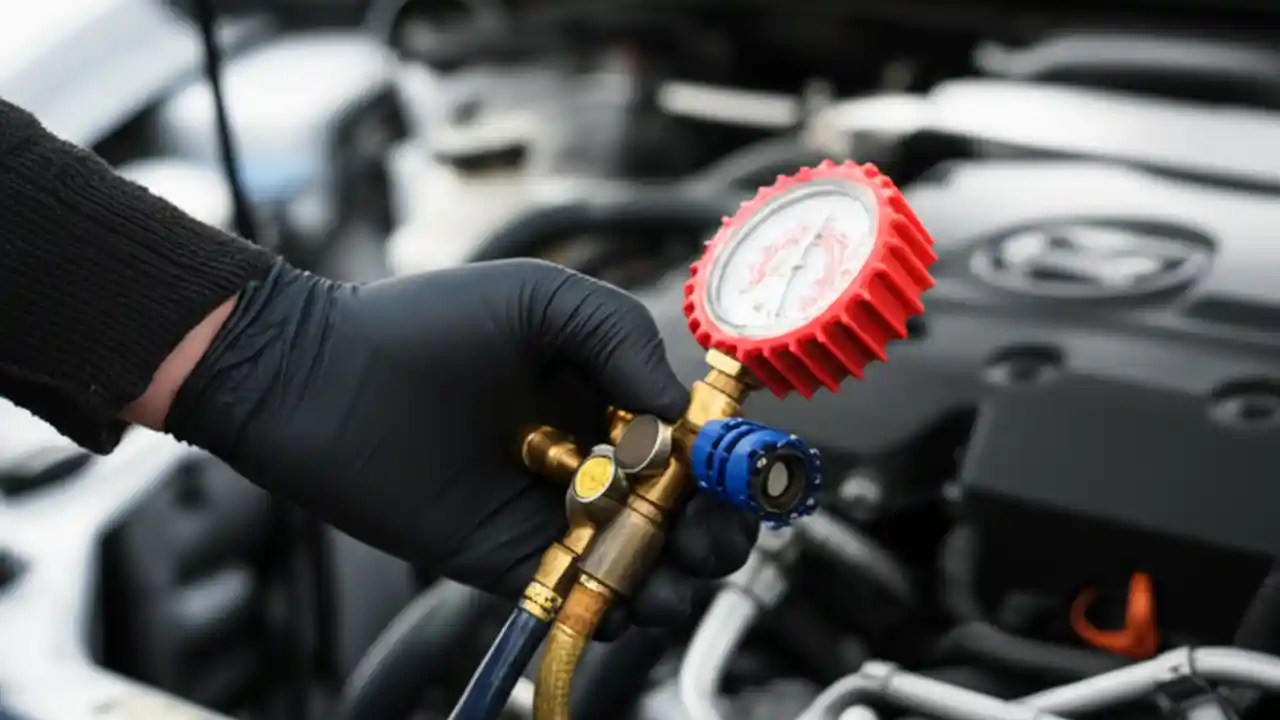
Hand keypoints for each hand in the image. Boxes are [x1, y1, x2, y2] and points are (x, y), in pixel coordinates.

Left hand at [165, 258, 757, 634]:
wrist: (318, 379)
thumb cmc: (424, 324)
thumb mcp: (540, 298)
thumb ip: (621, 335)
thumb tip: (680, 413)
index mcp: (607, 390)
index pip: (693, 435)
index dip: (729, 460)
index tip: (742, 477)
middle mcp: (591, 454)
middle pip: (682, 506)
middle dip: (714, 526)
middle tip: (712, 536)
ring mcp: (555, 510)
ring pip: (642, 558)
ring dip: (675, 574)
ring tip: (673, 574)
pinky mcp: (513, 559)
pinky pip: (580, 592)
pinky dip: (616, 606)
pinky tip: (627, 598)